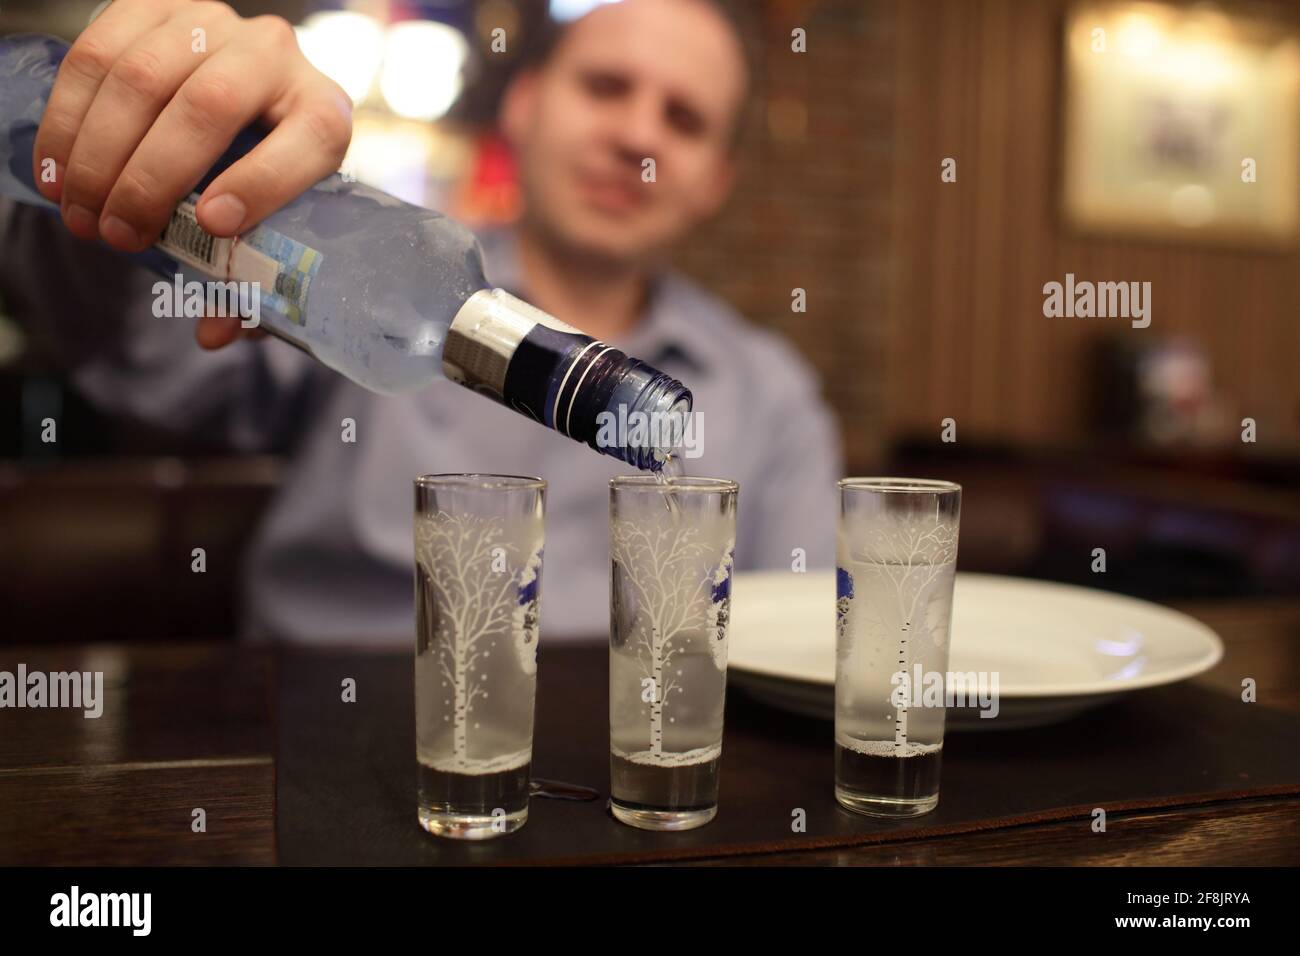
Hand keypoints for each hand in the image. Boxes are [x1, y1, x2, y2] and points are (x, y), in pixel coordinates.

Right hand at [32, 0, 352, 348]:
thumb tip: (210, 334)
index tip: (212, 224)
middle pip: (211, 106)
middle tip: (117, 235)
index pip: (310, 139)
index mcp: (324, 114)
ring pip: (144, 77)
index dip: (263, 183)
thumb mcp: (271, 225)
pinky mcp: (152, 7)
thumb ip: (249, 284)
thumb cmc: (257, 178)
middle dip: (153, 177)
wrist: (239, 98)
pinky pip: (97, 52)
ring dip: (99, 152)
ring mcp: (211, 23)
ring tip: (81, 212)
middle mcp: (276, 55)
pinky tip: (58, 169)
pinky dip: (68, 117)